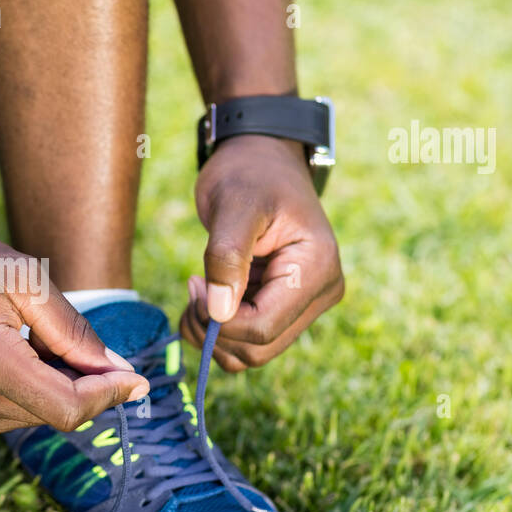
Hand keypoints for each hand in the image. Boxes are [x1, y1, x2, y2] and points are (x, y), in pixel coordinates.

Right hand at [0, 230, 148, 436]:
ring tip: (25, 338)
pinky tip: (6, 354)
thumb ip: (72, 329)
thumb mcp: (21, 277)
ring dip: (50, 387)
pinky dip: (22, 392)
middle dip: (82, 383)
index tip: (137, 378)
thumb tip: (117, 371)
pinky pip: (5, 417)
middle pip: (54, 413)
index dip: (109, 395)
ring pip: (32, 417)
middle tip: (70, 338)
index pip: (68, 409)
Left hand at [181, 134, 343, 371]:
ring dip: (213, 334)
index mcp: (316, 270)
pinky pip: (250, 339)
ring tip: (195, 289)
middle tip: (191, 288)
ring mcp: (305, 303)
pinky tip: (205, 293)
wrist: (261, 159)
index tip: (194, 284)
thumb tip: (219, 314)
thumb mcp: (233, 205)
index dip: (218, 321)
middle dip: (214, 331)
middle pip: (259, 348)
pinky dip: (219, 329)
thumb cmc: (248, 173)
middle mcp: (320, 293)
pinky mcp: (285, 306)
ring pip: (253, 352)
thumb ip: (226, 257)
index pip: (263, 327)